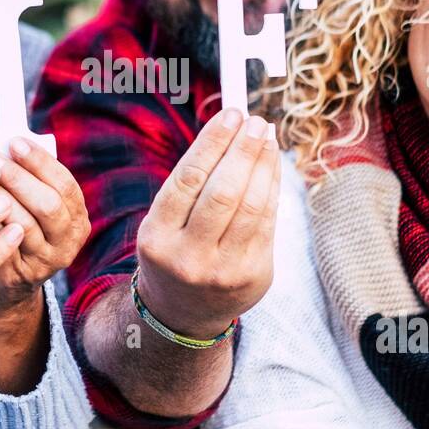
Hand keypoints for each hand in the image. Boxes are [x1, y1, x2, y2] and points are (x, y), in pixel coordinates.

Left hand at [0, 136, 89, 312]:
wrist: (6, 281)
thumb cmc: (15, 226)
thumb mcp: (31, 203)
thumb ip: (26, 178)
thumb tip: (4, 140)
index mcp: (77, 214)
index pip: (65, 183)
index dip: (40, 161)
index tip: (14, 141)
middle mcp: (69, 239)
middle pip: (49, 204)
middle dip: (18, 178)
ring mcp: (48, 260)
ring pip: (25, 225)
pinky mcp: (22, 275)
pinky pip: (3, 245)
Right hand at [134, 108, 280, 339]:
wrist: (182, 314)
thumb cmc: (174, 251)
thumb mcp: (164, 222)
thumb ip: (192, 182)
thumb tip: (232, 128)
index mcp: (157, 238)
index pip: (188, 180)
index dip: (213, 142)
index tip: (231, 114)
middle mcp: (188, 257)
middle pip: (222, 193)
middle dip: (243, 151)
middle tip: (256, 122)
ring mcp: (223, 271)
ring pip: (251, 207)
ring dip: (263, 165)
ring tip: (267, 137)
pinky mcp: (253, 277)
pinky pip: (267, 223)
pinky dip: (272, 188)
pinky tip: (272, 166)